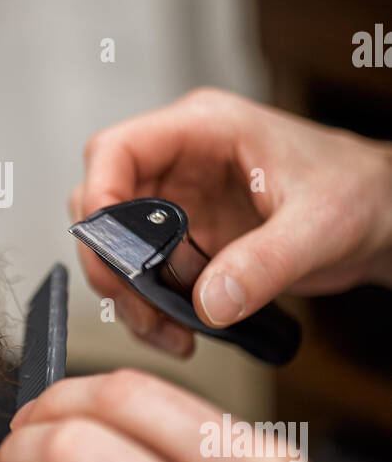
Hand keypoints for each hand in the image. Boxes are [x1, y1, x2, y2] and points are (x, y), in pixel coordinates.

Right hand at [71, 87, 391, 355]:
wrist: (385, 218)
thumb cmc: (360, 192)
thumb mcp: (319, 225)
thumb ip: (264, 263)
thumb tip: (210, 301)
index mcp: (204, 129)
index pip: (117, 150)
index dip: (98, 196)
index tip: (108, 250)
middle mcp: (182, 162)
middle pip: (104, 203)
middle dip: (109, 261)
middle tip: (134, 306)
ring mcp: (182, 203)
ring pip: (118, 246)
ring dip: (128, 294)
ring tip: (166, 331)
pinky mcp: (190, 241)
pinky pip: (148, 274)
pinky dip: (152, 306)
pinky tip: (180, 330)